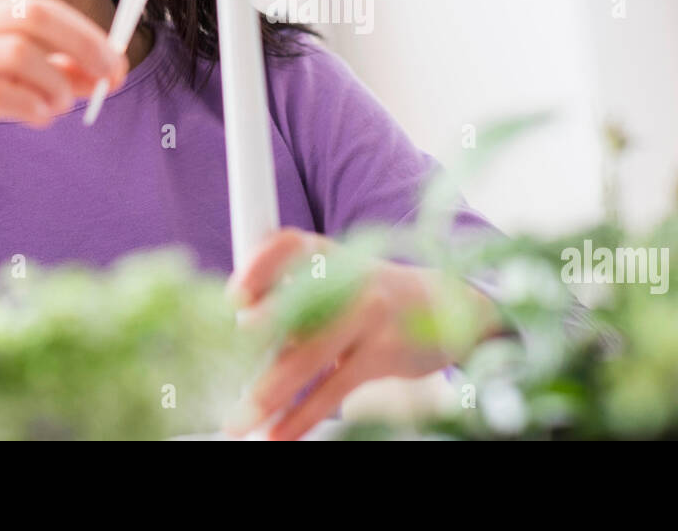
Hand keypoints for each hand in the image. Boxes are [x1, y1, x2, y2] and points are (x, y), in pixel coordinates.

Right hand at [0, 0, 128, 247]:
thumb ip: (48, 69)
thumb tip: (102, 72)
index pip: (40, 5)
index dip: (87, 34)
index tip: (117, 64)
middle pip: (31, 17)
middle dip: (83, 48)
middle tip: (111, 81)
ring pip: (15, 52)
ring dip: (55, 81)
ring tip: (62, 107)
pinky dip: (29, 105)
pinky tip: (40, 118)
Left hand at [222, 227, 505, 440]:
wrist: (453, 305)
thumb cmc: (378, 295)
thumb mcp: (342, 276)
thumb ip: (297, 294)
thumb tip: (237, 328)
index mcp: (331, 253)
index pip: (289, 245)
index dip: (258, 266)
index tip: (233, 297)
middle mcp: (349, 277)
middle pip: (294, 305)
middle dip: (256, 336)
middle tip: (224, 363)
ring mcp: (369, 314)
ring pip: (307, 356)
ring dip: (268, 393)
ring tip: (239, 420)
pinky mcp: (383, 352)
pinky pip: (333, 389)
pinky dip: (301, 417)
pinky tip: (279, 433)